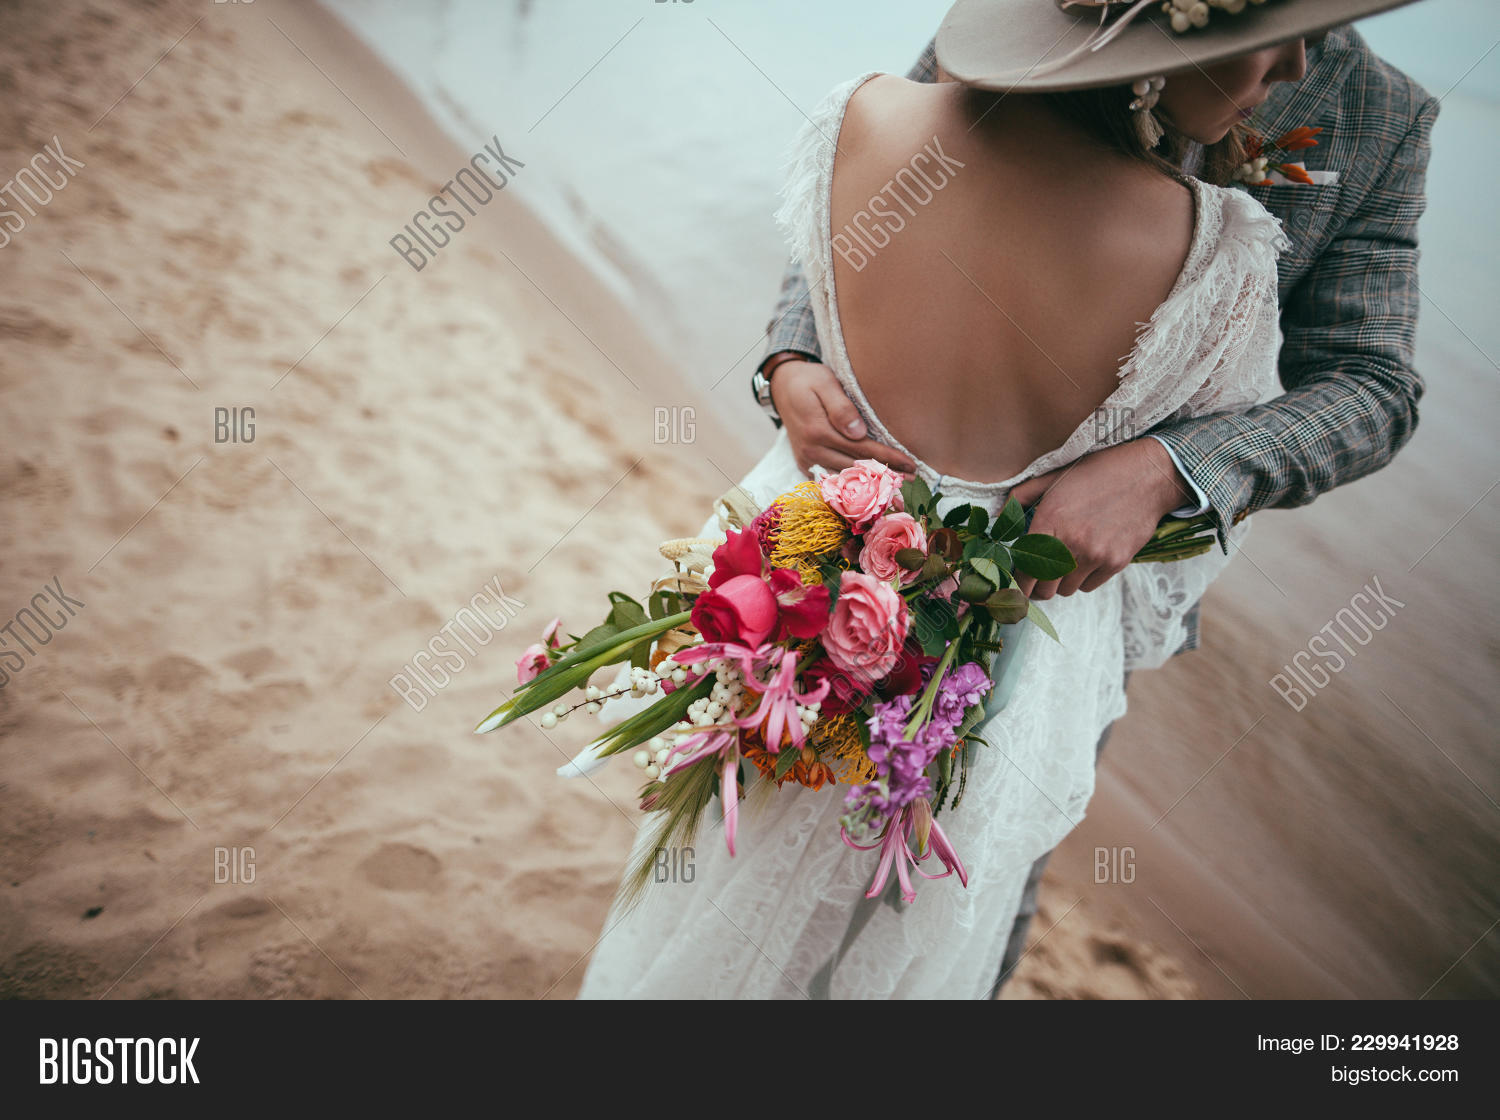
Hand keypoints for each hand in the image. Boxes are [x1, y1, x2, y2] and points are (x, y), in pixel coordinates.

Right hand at [770, 359, 916, 475]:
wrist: (782, 387)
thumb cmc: (809, 381)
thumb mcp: (825, 383)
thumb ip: (841, 407)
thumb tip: (858, 432)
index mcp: (818, 431)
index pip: (862, 450)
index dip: (888, 458)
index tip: (910, 464)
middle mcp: (811, 451)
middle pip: (855, 469)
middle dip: (885, 475)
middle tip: (912, 480)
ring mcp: (807, 460)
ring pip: (844, 479)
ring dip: (870, 485)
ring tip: (896, 486)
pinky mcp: (805, 464)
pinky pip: (830, 480)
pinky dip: (851, 486)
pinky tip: (869, 488)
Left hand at [1008, 439, 1193, 599]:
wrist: (1146, 475)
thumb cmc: (1096, 473)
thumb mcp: (1052, 477)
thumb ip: (1020, 498)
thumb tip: (998, 519)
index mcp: (1050, 520)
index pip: (1024, 570)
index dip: (1016, 583)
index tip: (1016, 583)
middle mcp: (1071, 542)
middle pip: (1044, 589)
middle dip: (1037, 586)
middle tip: (1038, 577)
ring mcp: (1096, 554)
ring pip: (1066, 590)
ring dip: (1061, 582)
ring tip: (1065, 562)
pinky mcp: (1117, 562)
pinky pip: (1089, 586)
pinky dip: (1083, 579)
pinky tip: (1086, 559)